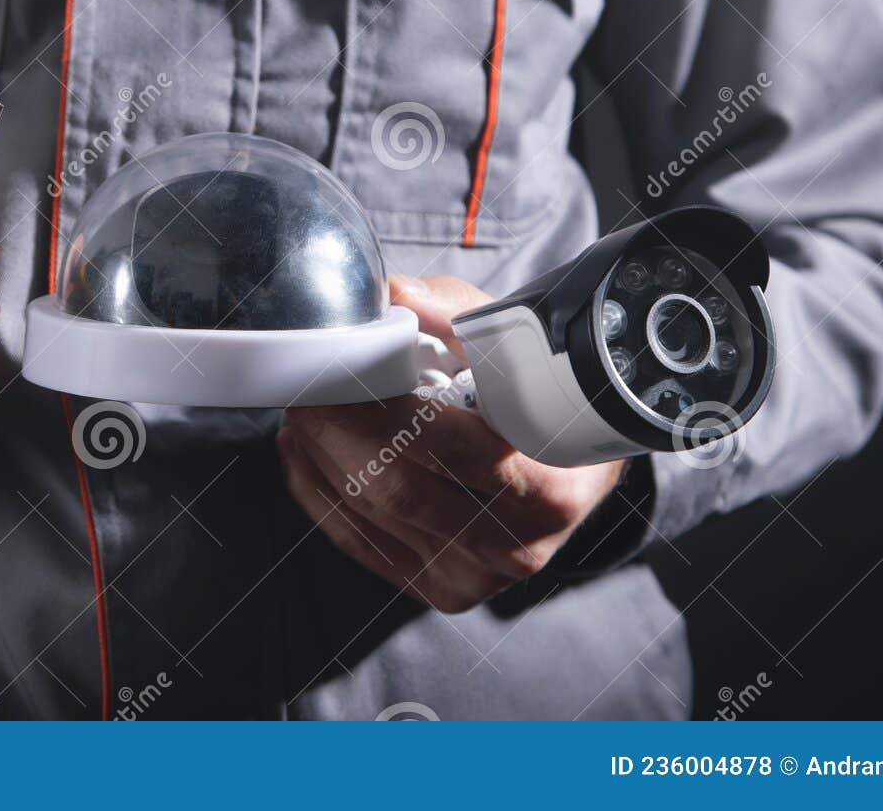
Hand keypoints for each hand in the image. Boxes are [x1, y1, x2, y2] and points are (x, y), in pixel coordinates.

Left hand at [278, 275, 624, 612]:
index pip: (441, 445)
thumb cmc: (545, 397)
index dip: (373, 405)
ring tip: (307, 404)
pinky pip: (355, 540)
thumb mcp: (516, 338)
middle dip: (332, 427)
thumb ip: (453, 312)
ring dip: (319, 453)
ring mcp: (475, 575)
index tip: (335, 364)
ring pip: (366, 513)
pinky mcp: (437, 588)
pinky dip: (317, 488)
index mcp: (549, 483)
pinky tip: (305, 447)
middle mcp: (515, 543)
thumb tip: (390, 295)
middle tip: (305, 379)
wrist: (577, 469)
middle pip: (392, 486)